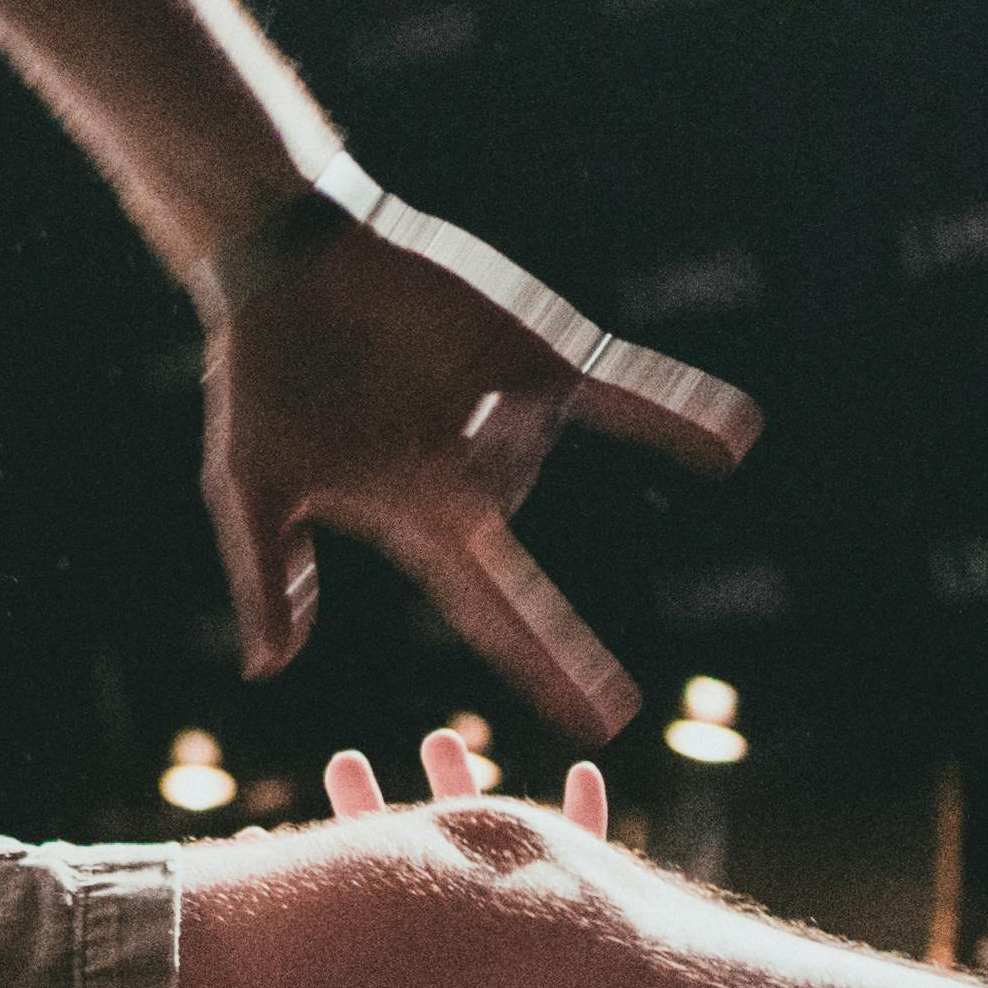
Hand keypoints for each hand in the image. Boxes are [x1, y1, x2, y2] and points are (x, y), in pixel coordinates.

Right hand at [201, 186, 752, 739]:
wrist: (293, 262)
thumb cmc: (262, 378)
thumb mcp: (250, 485)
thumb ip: (270, 570)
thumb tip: (269, 668)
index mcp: (422, 521)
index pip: (489, 614)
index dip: (535, 671)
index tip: (585, 725)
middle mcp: (481, 481)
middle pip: (529, 586)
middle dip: (564, 651)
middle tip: (613, 719)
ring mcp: (518, 419)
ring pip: (536, 458)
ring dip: (492, 437)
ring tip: (414, 387)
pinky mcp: (543, 356)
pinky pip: (624, 390)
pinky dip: (675, 410)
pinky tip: (737, 436)